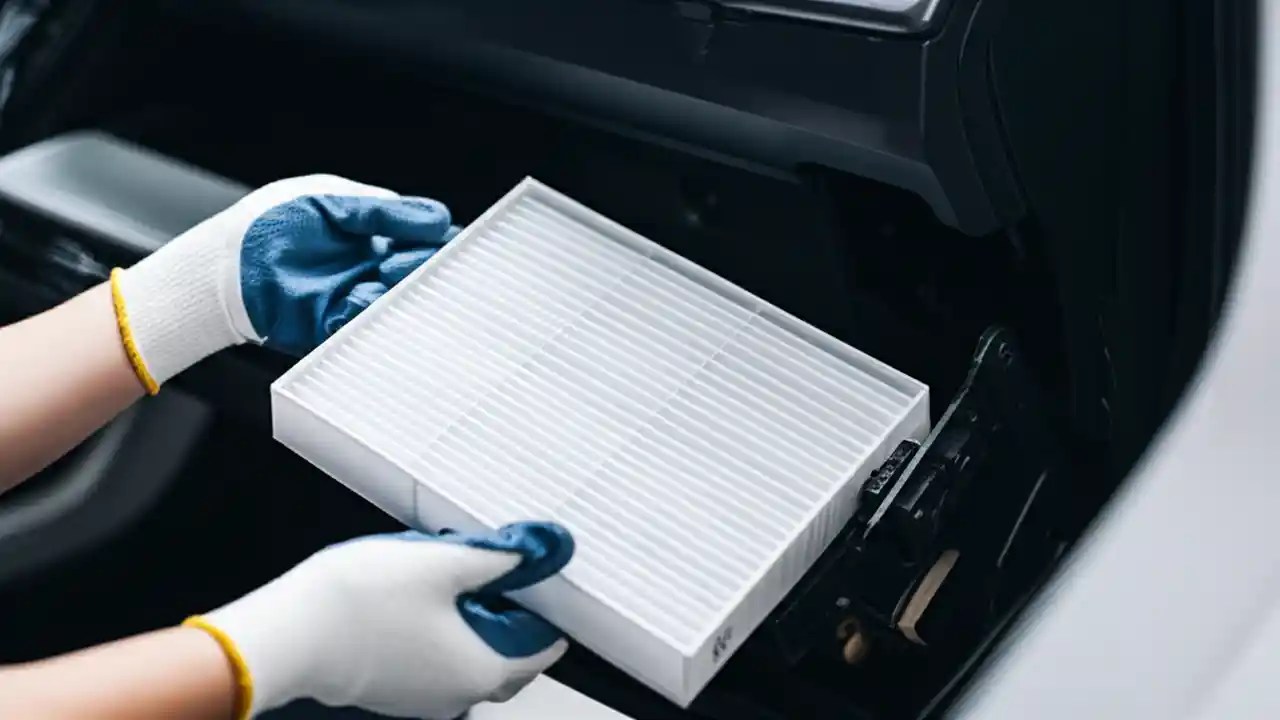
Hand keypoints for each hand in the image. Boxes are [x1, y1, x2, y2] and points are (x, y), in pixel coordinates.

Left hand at [111, 174, 457, 392]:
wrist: (223, 263)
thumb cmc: (270, 225)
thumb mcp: (334, 205)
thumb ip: (386, 212)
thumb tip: (441, 221)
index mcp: (373, 234)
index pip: (423, 238)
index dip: (443, 242)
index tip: (456, 241)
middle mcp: (369, 268)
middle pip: (418, 272)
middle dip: (426, 267)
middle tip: (427, 260)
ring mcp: (355, 296)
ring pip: (399, 300)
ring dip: (405, 290)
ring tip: (395, 271)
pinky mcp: (336, 325)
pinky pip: (368, 323)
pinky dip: (375, 312)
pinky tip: (373, 295)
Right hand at [189, 522, 574, 718]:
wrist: (288, 633)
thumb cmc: (358, 603)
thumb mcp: (442, 562)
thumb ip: (498, 557)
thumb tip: (537, 551)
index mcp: (482, 669)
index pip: (543, 648)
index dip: (548, 608)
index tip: (542, 578)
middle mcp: (457, 694)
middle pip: (510, 660)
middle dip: (515, 619)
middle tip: (506, 575)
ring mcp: (423, 697)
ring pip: (471, 661)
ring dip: (477, 626)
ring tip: (459, 579)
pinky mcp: (394, 689)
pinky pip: (437, 664)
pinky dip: (445, 636)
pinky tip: (424, 600)